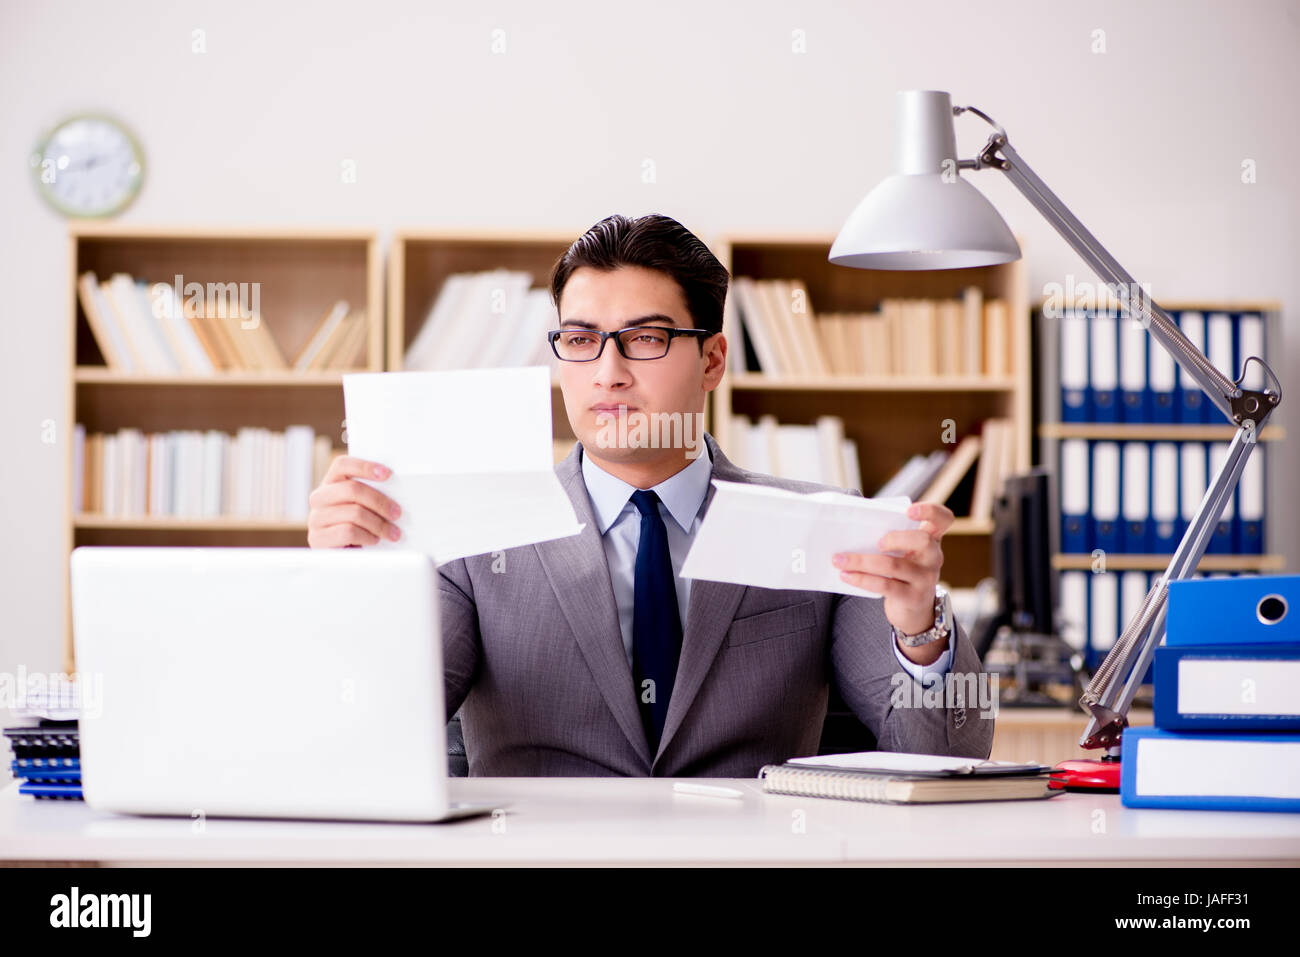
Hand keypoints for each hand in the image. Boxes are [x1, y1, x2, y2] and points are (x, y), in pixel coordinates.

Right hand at [306, 456, 403, 547]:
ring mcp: (315, 518)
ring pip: (354, 513)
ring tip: (391, 532)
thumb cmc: (357, 528)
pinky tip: (374, 540)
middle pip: (352, 489)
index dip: (364, 466)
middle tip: (397, 513)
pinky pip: (348, 532)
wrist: (341, 559)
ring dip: (379, 524)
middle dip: (380, 502)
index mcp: (330, 484)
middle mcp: (319, 498)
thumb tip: (396, 490)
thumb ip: (370, 496)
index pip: (342, 465)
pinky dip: (367, 536)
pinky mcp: (317, 538)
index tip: (387, 474)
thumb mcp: (363, 508)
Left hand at [831, 501, 953, 635]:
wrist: (914, 610)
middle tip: (877, 542)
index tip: (909, 510)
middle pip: (923, 540)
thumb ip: (890, 536)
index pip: (943, 519)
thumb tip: (850, 527)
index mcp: (931, 538)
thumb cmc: (902, 571)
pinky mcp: (912, 597)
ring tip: (839, 560)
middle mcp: (933, 557)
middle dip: (896, 538)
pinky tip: (846, 575)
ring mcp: (926, 579)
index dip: (930, 511)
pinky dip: (862, 579)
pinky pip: (885, 586)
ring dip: (862, 561)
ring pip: (894, 566)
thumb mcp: (904, 552)